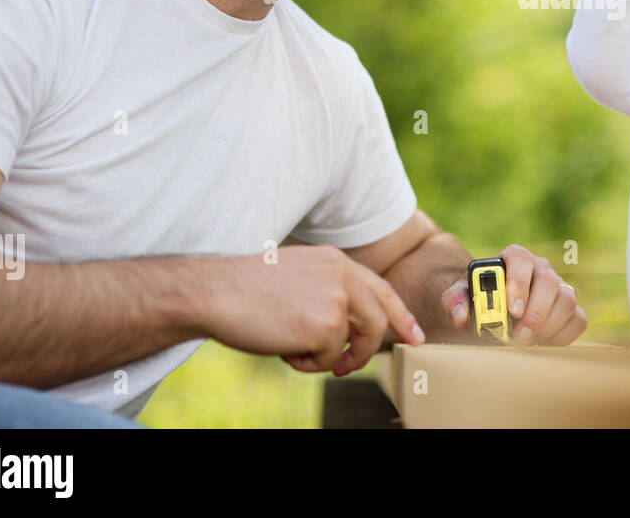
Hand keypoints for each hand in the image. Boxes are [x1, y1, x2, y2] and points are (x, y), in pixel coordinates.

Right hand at [203, 244, 423, 376]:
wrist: (216, 293)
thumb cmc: (245, 289)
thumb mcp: (298, 276)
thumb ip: (328, 290)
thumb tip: (349, 327)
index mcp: (336, 261)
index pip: (381, 289)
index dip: (400, 315)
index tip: (414, 336)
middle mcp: (343, 276)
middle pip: (378, 322)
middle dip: (365, 351)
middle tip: (347, 368)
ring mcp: (337, 300)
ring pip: (352, 345)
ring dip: (326, 359)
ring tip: (294, 352)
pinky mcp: (326, 325)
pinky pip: (329, 360)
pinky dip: (306, 364)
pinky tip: (283, 351)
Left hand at [439, 245, 586, 346]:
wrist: (491, 309)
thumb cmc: (477, 298)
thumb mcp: (460, 297)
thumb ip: (454, 301)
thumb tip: (461, 315)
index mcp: (514, 258)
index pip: (521, 259)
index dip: (519, 282)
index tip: (512, 310)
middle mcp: (540, 268)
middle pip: (549, 281)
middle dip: (536, 312)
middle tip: (519, 338)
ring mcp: (558, 287)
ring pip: (567, 299)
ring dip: (549, 325)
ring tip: (528, 342)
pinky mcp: (569, 309)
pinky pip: (578, 319)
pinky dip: (563, 334)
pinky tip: (544, 343)